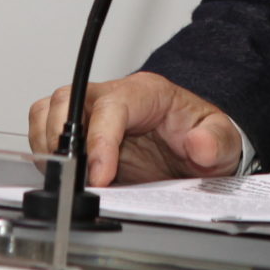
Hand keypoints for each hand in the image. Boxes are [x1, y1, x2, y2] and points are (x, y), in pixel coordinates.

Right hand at [25, 71, 242, 187]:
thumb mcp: (224, 141)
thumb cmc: (205, 138)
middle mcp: (115, 97)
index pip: (111, 106)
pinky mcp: (82, 131)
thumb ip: (215, 141)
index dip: (99, 140)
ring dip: (49, 143)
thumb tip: (199, 144)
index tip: (99, 176)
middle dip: (62, 136)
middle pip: (69, 98)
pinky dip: (46, 152)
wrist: (200, 147)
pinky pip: (47, 130)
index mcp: (147, 93)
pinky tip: (63, 175)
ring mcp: (94, 113)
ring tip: (66, 176)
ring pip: (50, 109)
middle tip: (74, 176)